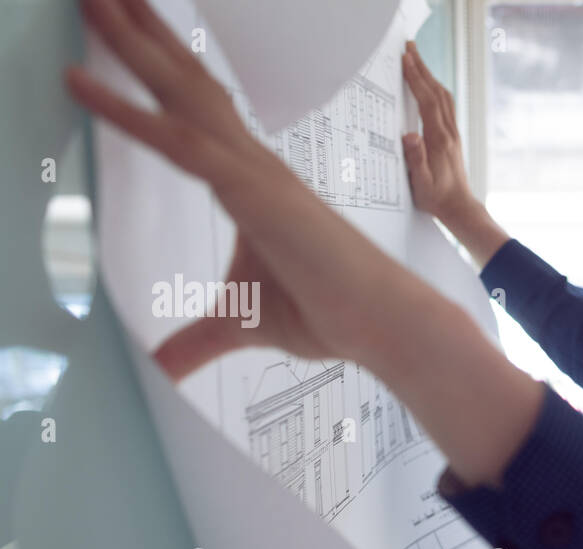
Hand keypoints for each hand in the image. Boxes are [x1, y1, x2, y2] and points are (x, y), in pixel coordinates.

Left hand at [65, 0, 429, 377]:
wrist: (383, 322)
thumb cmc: (332, 315)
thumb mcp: (244, 323)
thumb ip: (201, 338)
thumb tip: (167, 367)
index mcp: (254, 183)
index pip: (198, 113)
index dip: (161, 71)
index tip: (128, 30)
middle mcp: (254, 164)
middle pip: (188, 84)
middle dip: (143, 33)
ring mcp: (255, 172)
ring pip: (181, 94)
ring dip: (133, 44)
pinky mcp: (254, 192)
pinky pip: (180, 142)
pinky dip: (129, 112)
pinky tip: (84, 84)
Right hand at [401, 41, 473, 221]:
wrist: (459, 207)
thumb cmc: (436, 198)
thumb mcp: (421, 183)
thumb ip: (415, 159)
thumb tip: (409, 135)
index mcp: (439, 140)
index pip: (427, 102)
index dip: (416, 79)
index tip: (406, 59)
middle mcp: (449, 132)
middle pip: (436, 92)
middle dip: (422, 68)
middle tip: (410, 46)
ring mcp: (453, 133)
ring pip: (443, 96)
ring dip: (430, 75)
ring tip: (417, 59)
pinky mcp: (453, 137)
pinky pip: (445, 106)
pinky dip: (436, 89)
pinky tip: (430, 85)